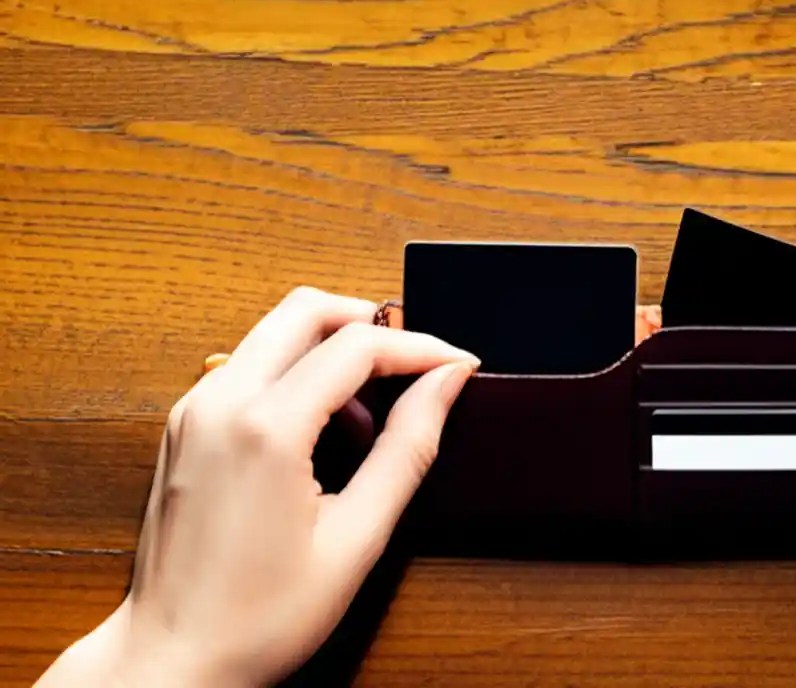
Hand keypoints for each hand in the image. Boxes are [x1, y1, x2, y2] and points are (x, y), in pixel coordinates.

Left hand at [37, 287, 479, 686]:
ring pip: (274, 331)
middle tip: (416, 365)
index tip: (457, 364)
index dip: (419, 346)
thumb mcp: (357, 536)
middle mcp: (219, 403)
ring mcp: (193, 410)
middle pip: (306, 308)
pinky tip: (325, 430)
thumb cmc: (258, 617)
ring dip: (332, 350)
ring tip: (372, 418)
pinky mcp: (185, 425)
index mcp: (265, 428)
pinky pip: (249, 365)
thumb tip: (445, 385)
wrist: (173, 658)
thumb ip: (409, 449)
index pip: (357, 345)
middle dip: (372, 323)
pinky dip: (297, 374)